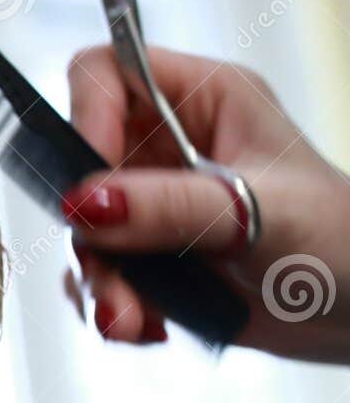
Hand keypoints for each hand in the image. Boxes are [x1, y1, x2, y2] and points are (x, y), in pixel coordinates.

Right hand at [64, 43, 349, 363]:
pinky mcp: (149, 258)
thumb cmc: (339, 243)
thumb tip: (80, 205)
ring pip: (83, 231)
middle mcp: (169, 145)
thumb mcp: (256, 214)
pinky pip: (95, 276)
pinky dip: (108, 307)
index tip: (91, 185)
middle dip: (88, 230)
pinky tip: (147, 327)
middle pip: (79, 164)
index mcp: (203, 99)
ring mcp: (154, 204)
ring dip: (98, 282)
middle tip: (110, 279)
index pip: (106, 74)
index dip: (85, 118)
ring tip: (130, 323)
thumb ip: (167, 206)